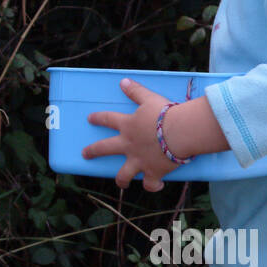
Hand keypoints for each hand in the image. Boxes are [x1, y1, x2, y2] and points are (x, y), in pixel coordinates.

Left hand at [82, 77, 182, 191]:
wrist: (180, 132)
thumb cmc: (166, 114)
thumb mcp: (150, 98)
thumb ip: (136, 91)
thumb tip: (123, 81)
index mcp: (127, 126)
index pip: (108, 119)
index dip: (98, 118)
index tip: (90, 119)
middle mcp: (128, 145)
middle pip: (105, 148)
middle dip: (93, 151)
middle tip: (85, 154)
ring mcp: (139, 161)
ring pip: (123, 174)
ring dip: (121, 179)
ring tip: (121, 183)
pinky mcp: (152, 172)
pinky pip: (150, 183)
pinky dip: (152, 185)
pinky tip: (155, 185)